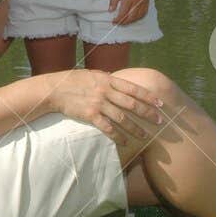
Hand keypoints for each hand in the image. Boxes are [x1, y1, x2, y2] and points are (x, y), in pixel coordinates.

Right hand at [48, 69, 163, 149]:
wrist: (55, 89)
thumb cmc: (74, 80)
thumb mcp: (93, 75)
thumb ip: (108, 79)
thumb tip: (122, 83)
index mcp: (108, 79)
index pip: (133, 89)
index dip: (148, 96)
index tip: (160, 103)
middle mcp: (105, 91)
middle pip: (132, 104)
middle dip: (148, 113)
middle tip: (159, 121)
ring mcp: (98, 104)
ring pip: (122, 118)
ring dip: (135, 128)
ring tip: (145, 136)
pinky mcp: (90, 115)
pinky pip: (108, 128)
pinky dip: (118, 136)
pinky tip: (125, 142)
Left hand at [109, 0, 152, 24]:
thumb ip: (114, 0)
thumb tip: (110, 10)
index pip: (122, 14)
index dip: (117, 20)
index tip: (113, 22)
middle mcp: (136, 2)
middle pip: (131, 17)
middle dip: (124, 22)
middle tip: (118, 23)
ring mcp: (143, 2)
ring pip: (138, 16)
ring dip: (131, 21)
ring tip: (125, 22)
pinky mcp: (147, 0)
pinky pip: (144, 12)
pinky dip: (139, 17)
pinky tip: (135, 18)